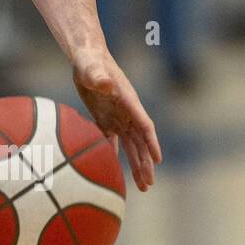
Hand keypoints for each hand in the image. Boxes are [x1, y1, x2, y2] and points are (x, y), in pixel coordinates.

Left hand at [72, 49, 161, 191]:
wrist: (87, 57)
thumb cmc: (90, 61)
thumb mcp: (92, 69)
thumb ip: (99, 77)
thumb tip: (105, 84)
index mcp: (128, 101)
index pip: (144, 125)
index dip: (151, 142)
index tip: (157, 159)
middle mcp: (127, 112)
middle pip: (140, 142)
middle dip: (145, 163)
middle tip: (148, 184)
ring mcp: (118, 117)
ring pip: (130, 146)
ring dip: (136, 165)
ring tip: (142, 187)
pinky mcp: (105, 119)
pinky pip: (111, 141)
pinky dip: (114, 155)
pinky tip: (115, 173)